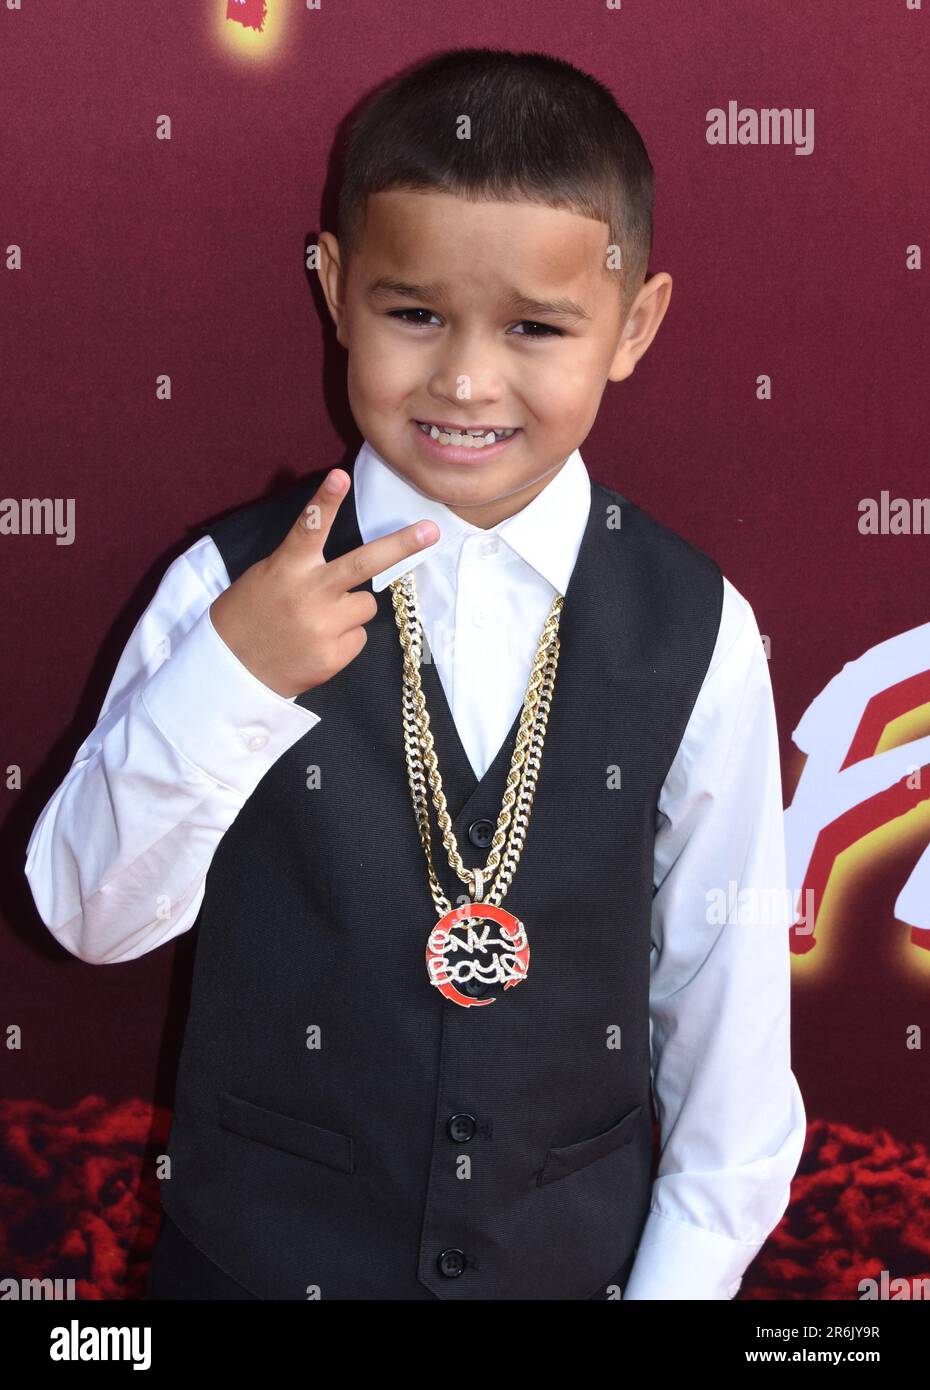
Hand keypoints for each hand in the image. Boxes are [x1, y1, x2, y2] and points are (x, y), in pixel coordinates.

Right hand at [209, 468, 439, 697]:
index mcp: (286, 569)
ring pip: (366, 604)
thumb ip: (303, 564)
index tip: (340, 476)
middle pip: (364, 563)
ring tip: (317, 621)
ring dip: (351, 609)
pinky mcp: (334, 656)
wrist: (230, 672)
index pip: (308, 528)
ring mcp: (323, 627)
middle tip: (432, 531)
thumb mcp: (266, 577)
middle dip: (402, 545)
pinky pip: (358, 637)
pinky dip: (344, 638)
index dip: (325, 501)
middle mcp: (308, 595)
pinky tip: (316, 643)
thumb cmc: (249, 616)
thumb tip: (350, 564)